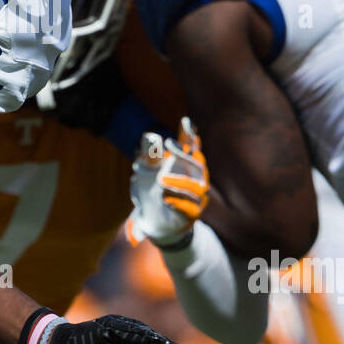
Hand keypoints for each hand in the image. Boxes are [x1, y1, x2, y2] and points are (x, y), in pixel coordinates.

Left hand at [127, 117, 209, 246]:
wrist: (155, 221)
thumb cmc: (152, 191)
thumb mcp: (146, 170)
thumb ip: (150, 155)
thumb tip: (150, 136)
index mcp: (184, 165)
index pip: (192, 147)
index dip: (190, 135)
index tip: (184, 122)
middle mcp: (195, 178)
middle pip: (198, 164)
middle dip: (183, 154)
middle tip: (168, 144)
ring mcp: (196, 197)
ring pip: (196, 188)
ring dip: (180, 183)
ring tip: (161, 181)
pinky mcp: (192, 215)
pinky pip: (190, 209)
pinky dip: (179, 203)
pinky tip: (165, 198)